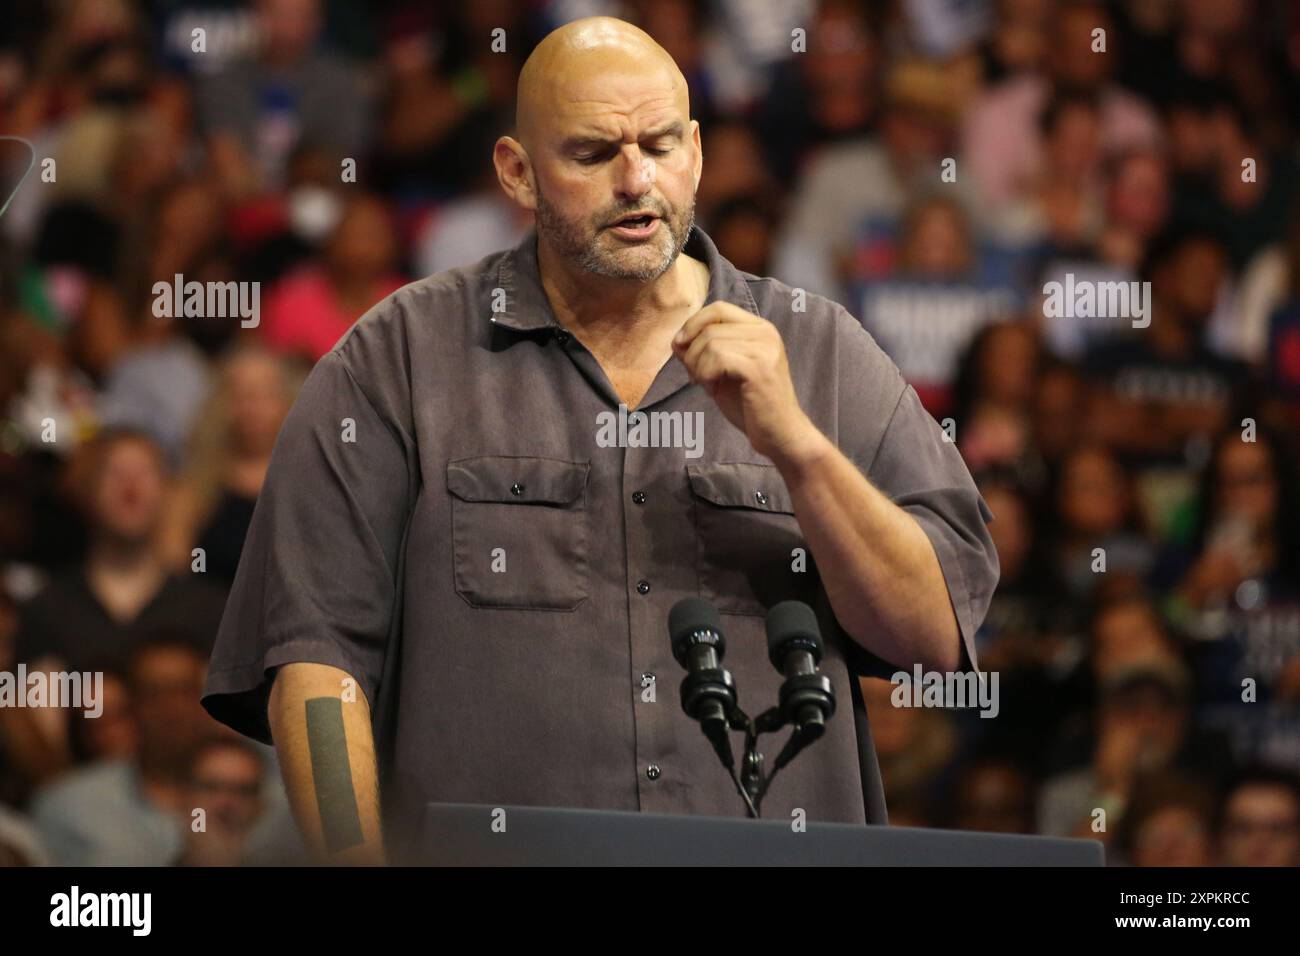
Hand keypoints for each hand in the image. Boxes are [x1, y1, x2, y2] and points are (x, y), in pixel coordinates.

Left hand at [671, 302, 824, 468]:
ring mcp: (765, 349)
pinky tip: (713, 390)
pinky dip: (706, 375)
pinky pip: (716, 358)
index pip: (719, 308)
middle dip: (692, 353)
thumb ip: (703, 352)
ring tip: (708, 385)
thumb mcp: (723, 372)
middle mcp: (766, 333)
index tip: (680, 346)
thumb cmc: (751, 406)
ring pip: (710, 343)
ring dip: (698, 367)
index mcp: (760, 329)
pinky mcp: (759, 368)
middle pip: (710, 327)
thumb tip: (676, 340)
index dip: (693, 323)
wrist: (780, 435)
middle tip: (697, 378)